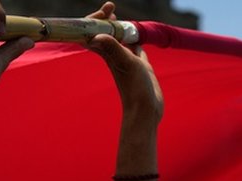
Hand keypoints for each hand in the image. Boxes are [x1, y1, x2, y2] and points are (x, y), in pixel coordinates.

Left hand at [86, 4, 163, 125]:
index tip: (106, 11)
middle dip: (105, 20)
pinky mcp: (139, 66)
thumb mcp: (126, 64)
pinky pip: (133, 49)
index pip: (95, 33)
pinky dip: (132, 40)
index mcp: (109, 54)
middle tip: (111, 8)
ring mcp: (127, 61)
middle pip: (105, 34)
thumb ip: (113, 48)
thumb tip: (96, 36)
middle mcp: (115, 56)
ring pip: (119, 40)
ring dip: (117, 28)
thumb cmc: (135, 88)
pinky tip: (135, 36)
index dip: (96, 20)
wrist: (146, 110)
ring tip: (117, 18)